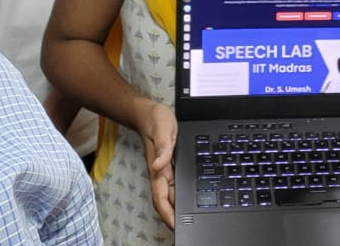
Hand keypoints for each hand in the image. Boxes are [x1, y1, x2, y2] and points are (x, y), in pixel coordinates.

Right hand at [137, 101, 177, 228]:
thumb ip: (163, 148)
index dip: (168, 214)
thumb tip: (159, 165)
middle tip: (188, 228)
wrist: (149, 112)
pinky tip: (189, 202)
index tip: (176, 227)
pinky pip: (175, 185)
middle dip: (175, 217)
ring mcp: (165, 171)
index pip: (161, 198)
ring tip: (189, 221)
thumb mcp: (162, 129)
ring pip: (172, 195)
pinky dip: (181, 196)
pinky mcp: (170, 166)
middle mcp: (161, 173)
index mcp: (158, 169)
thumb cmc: (154, 119)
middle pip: (167, 201)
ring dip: (178, 209)